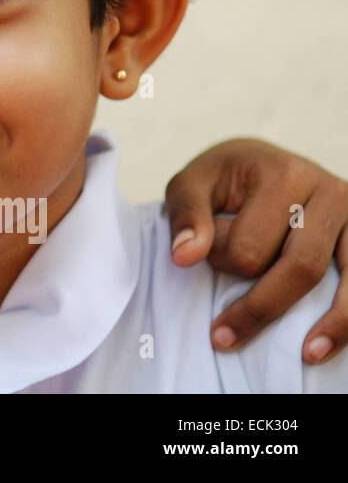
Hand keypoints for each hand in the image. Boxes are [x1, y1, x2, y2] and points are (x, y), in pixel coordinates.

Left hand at [164, 137, 347, 363]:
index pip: (251, 246)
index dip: (222, 263)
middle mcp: (328, 192)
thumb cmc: (224, 179)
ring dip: (326, 325)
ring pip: (340, 282)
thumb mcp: (192, 184)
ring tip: (305, 355)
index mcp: (283, 175)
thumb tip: (185, 257)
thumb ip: (186, 217)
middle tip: (221, 338)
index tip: (203, 258)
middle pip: (300, 267)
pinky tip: (327, 344)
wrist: (262, 162)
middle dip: (260, 306)